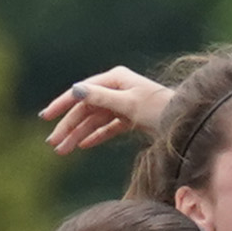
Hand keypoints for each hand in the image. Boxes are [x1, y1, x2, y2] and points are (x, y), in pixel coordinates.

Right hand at [39, 68, 172, 154]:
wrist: (185, 121)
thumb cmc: (159, 109)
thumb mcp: (129, 104)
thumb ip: (101, 98)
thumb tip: (75, 90)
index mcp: (114, 79)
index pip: (81, 92)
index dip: (62, 105)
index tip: (46, 117)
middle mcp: (116, 88)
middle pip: (86, 108)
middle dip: (69, 127)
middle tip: (54, 145)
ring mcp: (123, 103)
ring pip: (95, 120)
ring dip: (79, 135)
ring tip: (64, 151)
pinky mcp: (130, 118)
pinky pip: (108, 127)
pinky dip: (96, 136)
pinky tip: (83, 146)